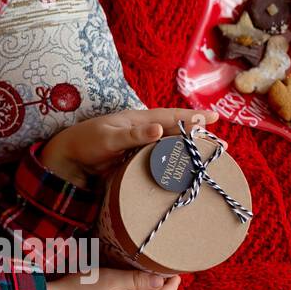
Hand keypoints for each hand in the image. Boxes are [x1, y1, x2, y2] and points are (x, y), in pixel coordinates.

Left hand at [38, 107, 219, 188]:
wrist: (68, 160)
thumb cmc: (85, 143)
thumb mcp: (108, 138)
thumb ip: (132, 135)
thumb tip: (158, 128)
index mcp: (137, 120)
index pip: (170, 116)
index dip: (192, 117)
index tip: (214, 118)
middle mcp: (142, 132)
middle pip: (176, 132)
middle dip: (198, 138)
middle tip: (222, 147)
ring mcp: (140, 147)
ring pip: (170, 148)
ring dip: (189, 153)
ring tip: (210, 161)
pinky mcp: (136, 163)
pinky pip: (160, 162)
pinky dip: (174, 165)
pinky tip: (185, 174)